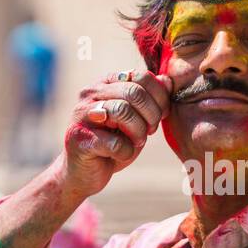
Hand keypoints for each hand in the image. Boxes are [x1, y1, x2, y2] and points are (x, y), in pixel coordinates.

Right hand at [59, 69, 172, 196]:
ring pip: (122, 111)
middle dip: (151, 114)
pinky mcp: (80, 139)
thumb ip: (150, 99)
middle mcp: (91, 93)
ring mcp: (82, 114)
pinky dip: (125, 151)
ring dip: (138, 131)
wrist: (84, 171)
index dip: (159, 97)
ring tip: (136, 142)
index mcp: (106, 83)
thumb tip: (168, 81)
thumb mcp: (137, 119)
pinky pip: (114, 142)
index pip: (140, 76)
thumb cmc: (112, 143)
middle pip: (133, 92)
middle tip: (150, 131)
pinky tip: (121, 154)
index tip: (160, 115)